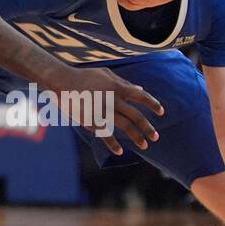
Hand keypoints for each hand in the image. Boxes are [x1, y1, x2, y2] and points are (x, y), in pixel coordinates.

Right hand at [44, 65, 163, 155]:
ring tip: (144, 145)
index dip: (153, 104)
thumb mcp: (106, 74)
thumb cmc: (84, 76)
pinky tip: (120, 151)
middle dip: (148, 127)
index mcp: (118, 87)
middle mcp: (114, 99)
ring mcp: (103, 111)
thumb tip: (141, 89)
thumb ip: (124, 82)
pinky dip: (113, 144)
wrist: (62, 81)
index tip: (161, 112)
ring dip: (137, 137)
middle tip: (155, 136)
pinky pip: (105, 134)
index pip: (141, 96)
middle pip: (136, 116)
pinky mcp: (92, 120)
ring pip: (125, 126)